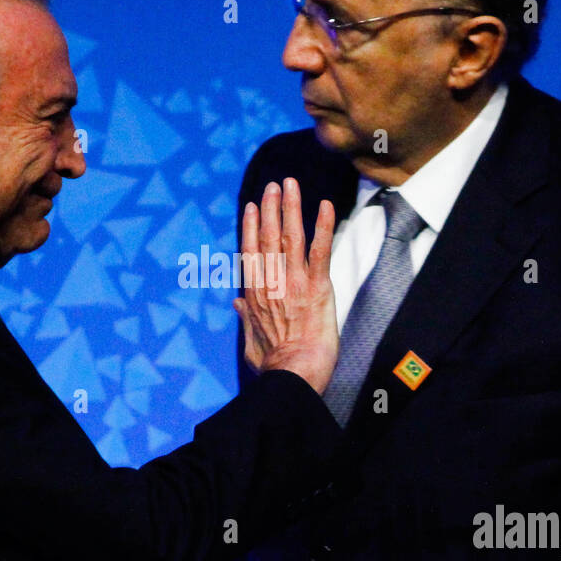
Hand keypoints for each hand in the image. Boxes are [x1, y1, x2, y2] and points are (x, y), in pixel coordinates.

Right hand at [233, 178, 337, 394]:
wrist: (292, 375)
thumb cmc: (273, 367)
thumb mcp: (250, 344)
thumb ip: (245, 321)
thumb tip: (236, 305)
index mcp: (254, 294)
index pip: (251, 252)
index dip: (252, 227)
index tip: (253, 208)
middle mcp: (270, 282)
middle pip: (269, 236)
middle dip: (271, 208)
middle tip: (274, 185)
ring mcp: (293, 281)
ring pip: (291, 236)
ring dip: (291, 207)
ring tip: (290, 184)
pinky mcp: (317, 287)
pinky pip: (320, 250)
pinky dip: (322, 226)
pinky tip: (324, 205)